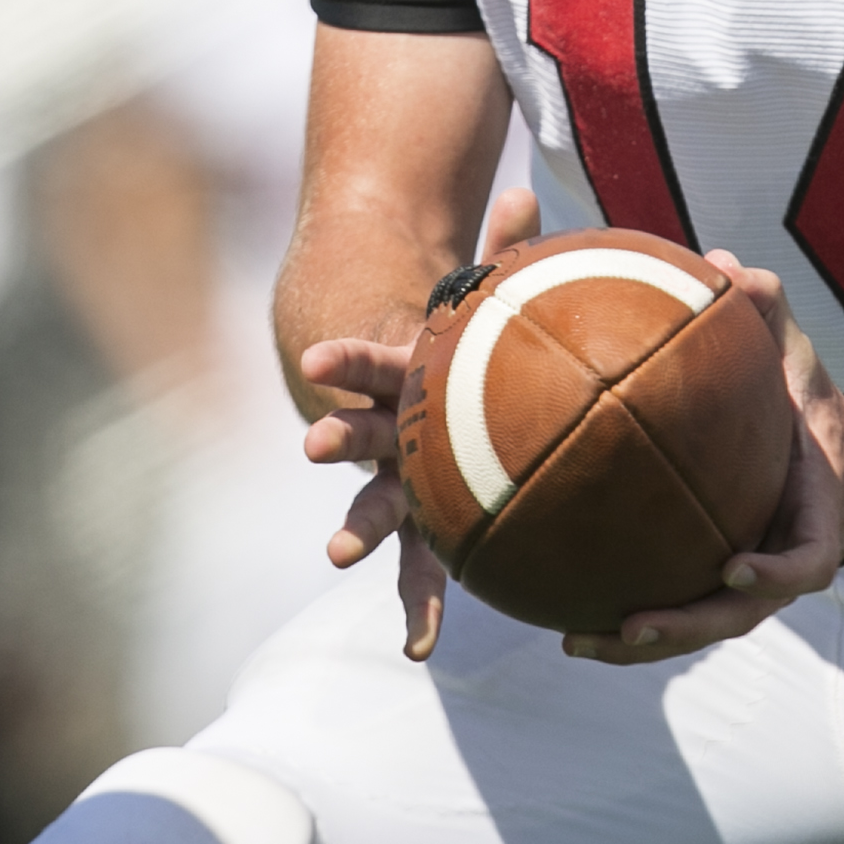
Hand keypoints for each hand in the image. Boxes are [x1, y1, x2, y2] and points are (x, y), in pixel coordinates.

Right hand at [296, 188, 539, 662]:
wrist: (403, 390)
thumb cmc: (450, 339)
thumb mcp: (468, 295)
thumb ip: (497, 252)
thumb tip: (531, 195)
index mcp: (396, 375)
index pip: (364, 362)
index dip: (342, 362)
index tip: (313, 364)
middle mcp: (385, 432)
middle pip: (357, 436)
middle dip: (338, 439)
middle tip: (315, 449)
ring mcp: (396, 482)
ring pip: (376, 510)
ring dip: (360, 533)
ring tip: (339, 558)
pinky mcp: (418, 523)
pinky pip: (420, 566)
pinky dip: (419, 603)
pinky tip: (419, 648)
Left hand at [564, 256, 843, 665]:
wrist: (831, 457)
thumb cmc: (809, 405)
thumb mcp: (800, 356)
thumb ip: (771, 313)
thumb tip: (728, 267)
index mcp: (812, 517)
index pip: (807, 561)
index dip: (775, 574)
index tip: (734, 568)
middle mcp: (779, 562)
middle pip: (739, 615)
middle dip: (686, 626)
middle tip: (633, 624)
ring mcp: (747, 582)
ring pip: (698, 626)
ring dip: (642, 643)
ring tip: (578, 641)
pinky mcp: (710, 581)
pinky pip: (672, 603)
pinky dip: (625, 619)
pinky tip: (565, 617)